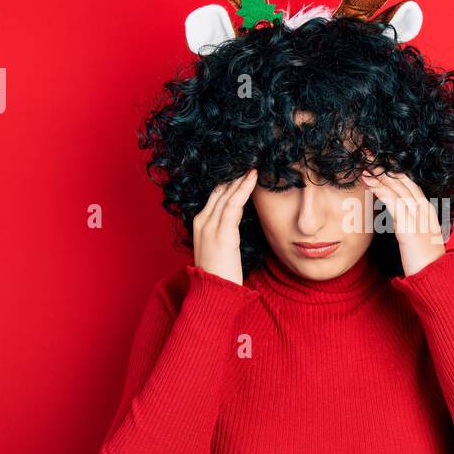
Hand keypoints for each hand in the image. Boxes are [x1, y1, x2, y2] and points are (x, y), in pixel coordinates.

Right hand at [192, 169, 256, 284]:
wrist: (213, 291)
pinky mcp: (222, 232)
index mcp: (200, 223)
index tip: (243, 171)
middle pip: (220, 191)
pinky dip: (244, 188)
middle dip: (235, 176)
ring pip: (227, 194)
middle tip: (250, 161)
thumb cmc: (219, 273)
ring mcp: (210, 225)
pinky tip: (253, 178)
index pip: (215, 196)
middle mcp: (202, 220)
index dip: (229, 182)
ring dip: (242, 178)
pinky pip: (234, 204)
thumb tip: (235, 224)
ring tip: (254, 165)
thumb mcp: (217, 247)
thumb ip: (224, 232)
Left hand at [360, 158, 445, 277]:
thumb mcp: (416, 236)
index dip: (392, 172)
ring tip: (364, 166)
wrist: (433, 277)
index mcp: (427, 210)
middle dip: (384, 168)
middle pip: (403, 181)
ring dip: (379, 175)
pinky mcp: (409, 227)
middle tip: (367, 156)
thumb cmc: (423, 261)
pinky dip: (381, 190)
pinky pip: (394, 203)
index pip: (408, 184)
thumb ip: (406, 223)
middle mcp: (424, 209)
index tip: (377, 163)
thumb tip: (392, 216)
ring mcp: (418, 217)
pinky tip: (370, 183)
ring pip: (397, 189)